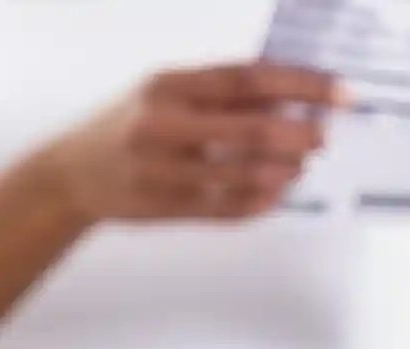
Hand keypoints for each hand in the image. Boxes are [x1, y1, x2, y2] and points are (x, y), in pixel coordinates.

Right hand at [45, 62, 346, 222]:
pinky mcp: (162, 207)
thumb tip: (288, 96)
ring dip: (283, 172)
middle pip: (251, 129)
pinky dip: (258, 204)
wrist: (69, 174)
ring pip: (243, 176)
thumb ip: (219, 93)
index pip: (249, 79)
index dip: (302, 84)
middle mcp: (163, 125)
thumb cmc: (126, 126)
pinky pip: (225, 209)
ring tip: (299, 167)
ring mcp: (162, 170)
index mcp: (169, 85)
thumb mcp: (164, 92)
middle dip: (300, 134)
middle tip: (324, 138)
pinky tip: (274, 196)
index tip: (340, 94)